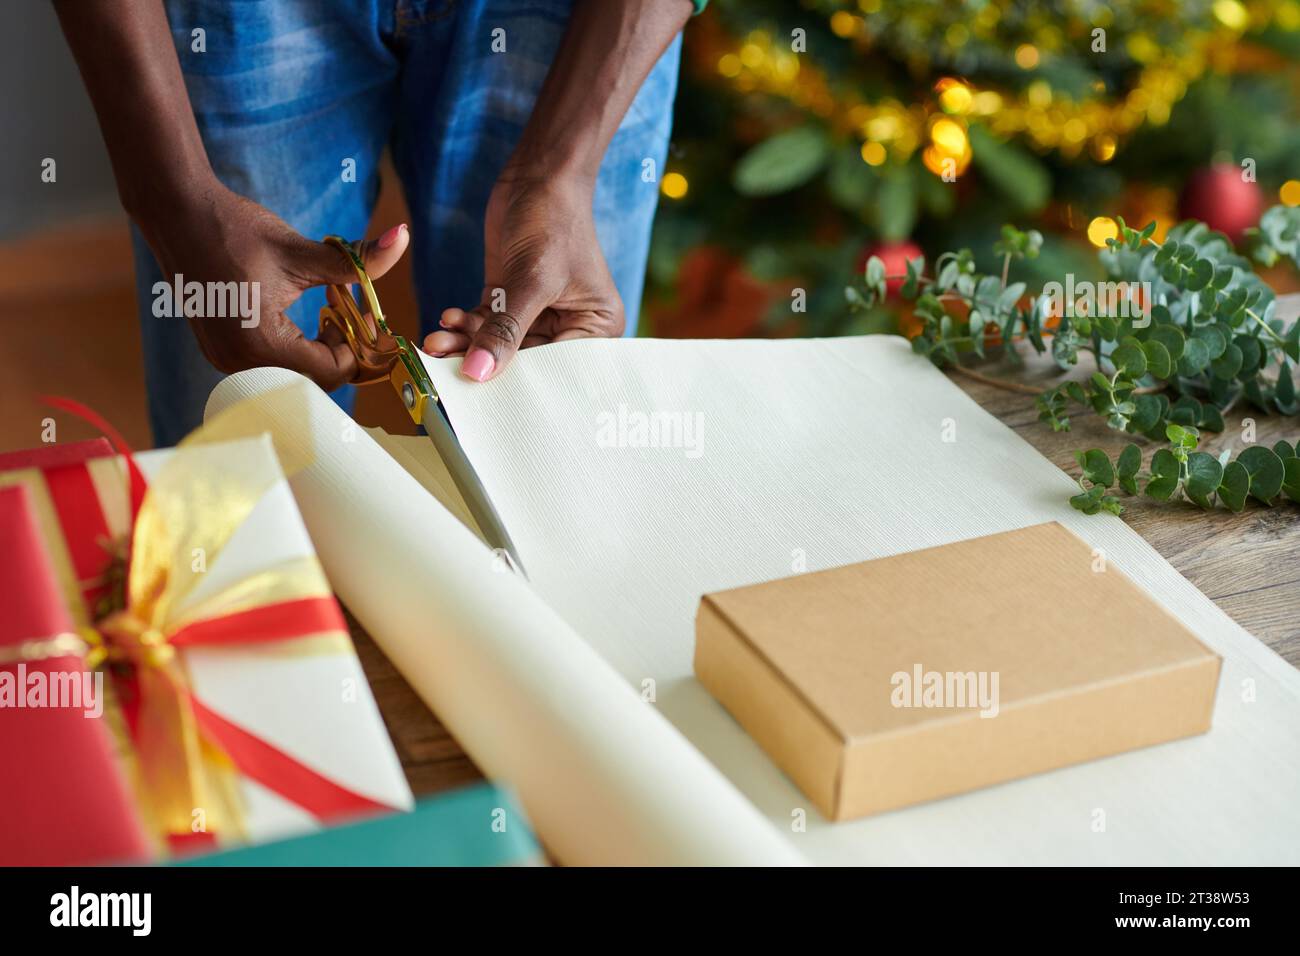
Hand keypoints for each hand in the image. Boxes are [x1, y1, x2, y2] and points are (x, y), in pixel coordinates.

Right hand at [136, 179, 408, 388]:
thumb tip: (401, 237)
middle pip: (312, 380)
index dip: (356, 349)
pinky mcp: (221, 350)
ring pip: (292, 375)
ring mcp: (225, 359)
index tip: (365, 316)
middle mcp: (238, 362)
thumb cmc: (236, 229)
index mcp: (259, 344)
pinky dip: (295, 348)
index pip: (329, 372)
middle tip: (350, 315)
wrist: (178, 213)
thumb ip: (356, 261)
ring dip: (318, 350)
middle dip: (340, 351)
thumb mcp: (302, 251)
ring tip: (327, 311)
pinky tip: (302, 316)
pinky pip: (271, 365)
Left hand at [421, 176, 623, 380]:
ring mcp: (539, 314)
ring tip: (438, 340)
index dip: (518, 382)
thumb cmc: (554, 220)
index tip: (479, 392)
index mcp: (596, 328)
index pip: (555, 370)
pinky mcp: (512, 299)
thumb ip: (505, 330)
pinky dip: (466, 325)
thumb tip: (478, 374)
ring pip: (500, 345)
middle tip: (445, 364)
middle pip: (524, 361)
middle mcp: (570, 327)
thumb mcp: (531, 280)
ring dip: (467, 343)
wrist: (539, 174)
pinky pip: (487, 325)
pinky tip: (447, 319)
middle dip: (485, 360)